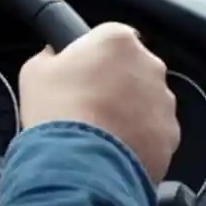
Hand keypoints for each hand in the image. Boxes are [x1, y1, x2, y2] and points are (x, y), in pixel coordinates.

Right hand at [18, 23, 179, 182]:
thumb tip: (53, 57)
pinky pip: (154, 131)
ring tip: (100, 133)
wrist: (79, 167)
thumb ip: (50, 56)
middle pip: (132, 68)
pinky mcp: (170, 134)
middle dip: (115, 83)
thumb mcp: (35, 72)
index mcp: (117, 40)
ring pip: (147, 100)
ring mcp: (164, 101)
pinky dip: (140, 138)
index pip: (108, 38)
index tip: (80, 75)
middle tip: (88, 105)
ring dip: (129, 111)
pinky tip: (115, 150)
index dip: (92, 57)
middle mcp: (149, 65)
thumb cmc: (57, 113)